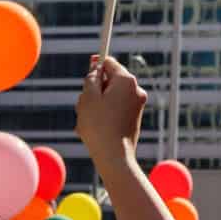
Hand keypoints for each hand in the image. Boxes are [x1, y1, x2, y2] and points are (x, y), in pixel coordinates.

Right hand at [75, 57, 145, 171]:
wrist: (114, 157)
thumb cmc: (99, 126)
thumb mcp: (88, 96)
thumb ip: (91, 78)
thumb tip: (97, 68)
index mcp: (126, 81)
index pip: (109, 62)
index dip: (95, 65)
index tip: (87, 73)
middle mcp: (136, 90)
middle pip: (109, 81)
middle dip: (94, 90)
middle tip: (84, 104)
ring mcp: (137, 105)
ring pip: (110, 97)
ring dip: (96, 105)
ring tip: (87, 121)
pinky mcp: (134, 119)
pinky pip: (115, 110)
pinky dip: (104, 116)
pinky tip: (94, 130)